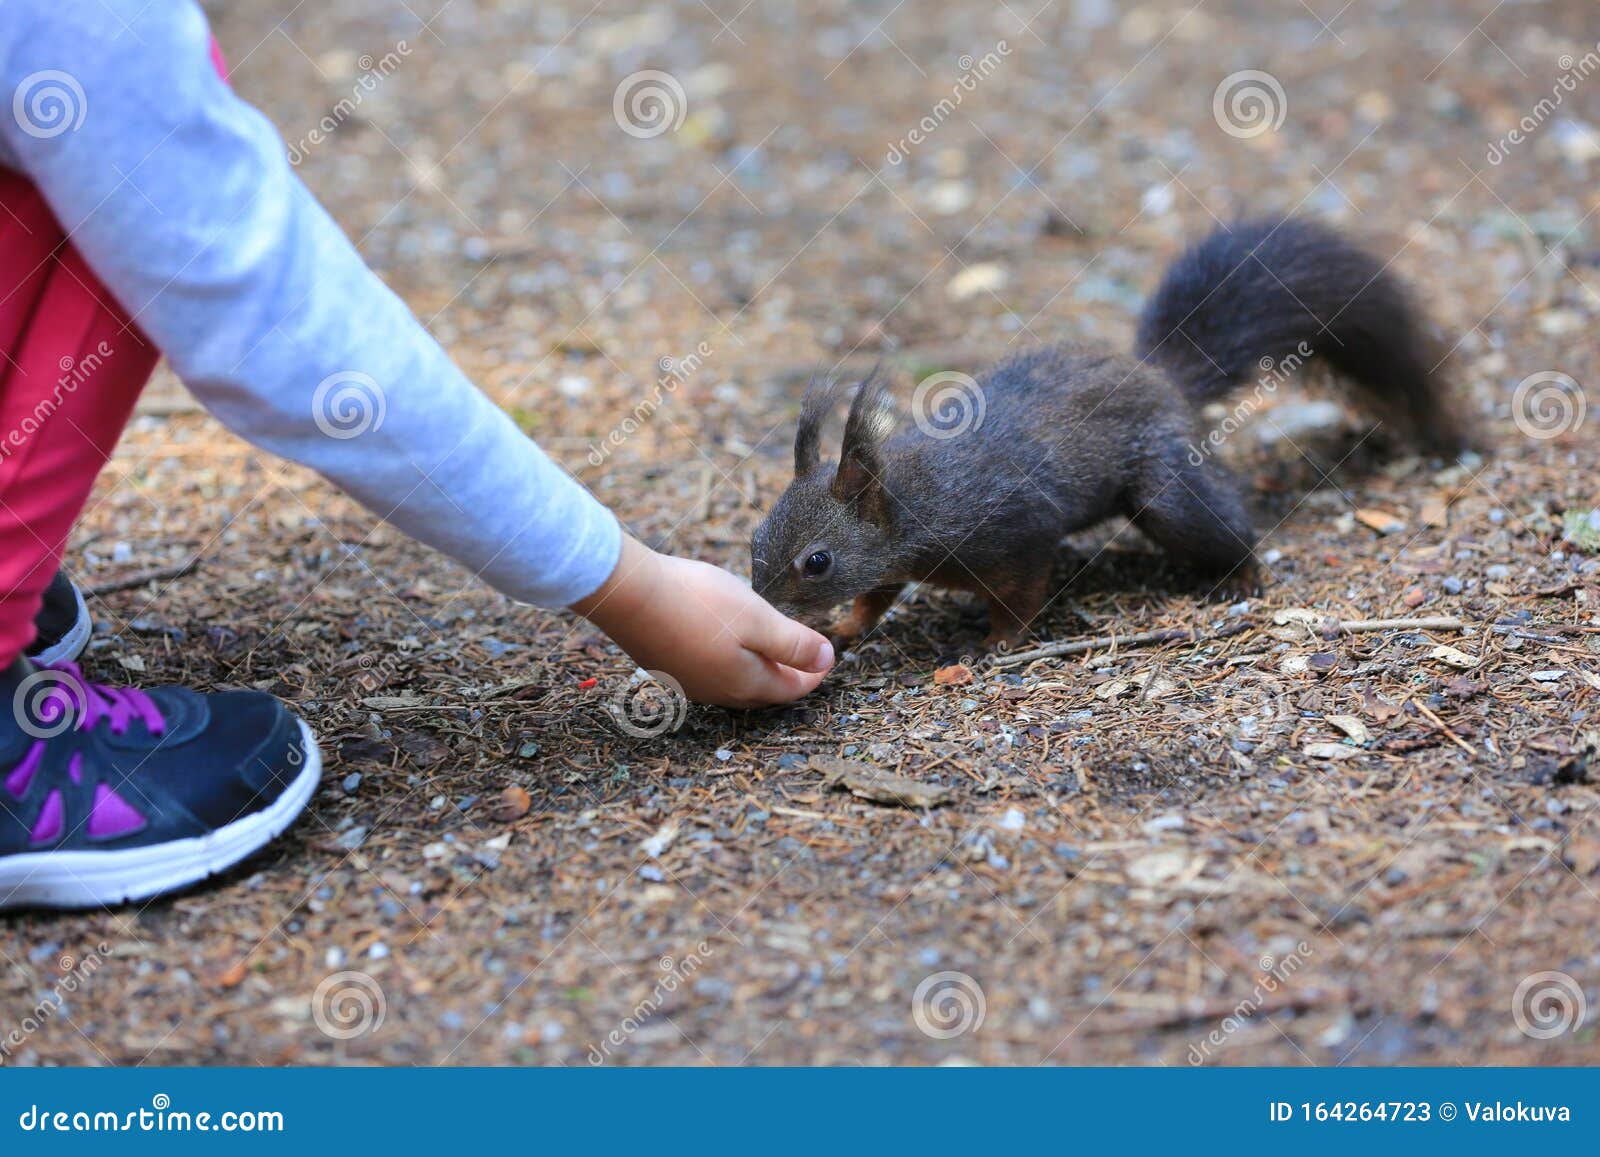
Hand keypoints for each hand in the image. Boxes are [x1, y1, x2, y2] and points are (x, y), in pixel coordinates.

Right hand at [571, 534, 834, 706]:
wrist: (629, 595)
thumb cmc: (698, 603)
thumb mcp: (757, 619)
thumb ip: (793, 643)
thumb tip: (826, 660)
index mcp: (743, 683)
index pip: (790, 688)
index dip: (813, 674)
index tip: (828, 659)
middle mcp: (716, 692)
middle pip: (762, 690)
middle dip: (787, 675)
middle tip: (804, 658)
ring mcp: (688, 682)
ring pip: (734, 682)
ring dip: (757, 668)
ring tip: (769, 646)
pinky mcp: (666, 666)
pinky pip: (709, 671)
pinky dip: (729, 660)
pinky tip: (725, 640)